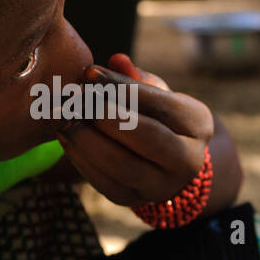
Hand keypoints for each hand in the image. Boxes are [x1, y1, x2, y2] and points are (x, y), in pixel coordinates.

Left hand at [57, 63, 212, 207]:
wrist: (161, 159)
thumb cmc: (153, 113)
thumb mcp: (152, 91)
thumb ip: (134, 77)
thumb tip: (117, 59)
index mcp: (197, 123)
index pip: (160, 104)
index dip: (122, 88)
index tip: (89, 72)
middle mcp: (188, 160)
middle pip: (146, 137)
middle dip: (105, 115)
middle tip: (73, 97)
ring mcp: (161, 186)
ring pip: (123, 165)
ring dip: (87, 138)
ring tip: (62, 115)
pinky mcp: (131, 199)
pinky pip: (103, 182)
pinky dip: (79, 157)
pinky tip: (63, 135)